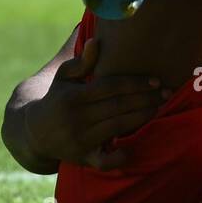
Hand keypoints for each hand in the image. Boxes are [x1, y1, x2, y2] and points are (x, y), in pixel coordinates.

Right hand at [24, 38, 166, 169]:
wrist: (33, 133)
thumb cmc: (57, 99)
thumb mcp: (63, 79)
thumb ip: (82, 62)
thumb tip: (96, 41)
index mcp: (73, 97)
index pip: (110, 87)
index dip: (134, 83)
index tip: (156, 80)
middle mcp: (76, 118)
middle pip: (117, 106)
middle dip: (145, 99)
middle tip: (167, 93)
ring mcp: (79, 140)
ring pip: (117, 127)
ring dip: (141, 118)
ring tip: (159, 107)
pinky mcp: (82, 158)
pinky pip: (103, 161)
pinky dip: (118, 157)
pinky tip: (132, 147)